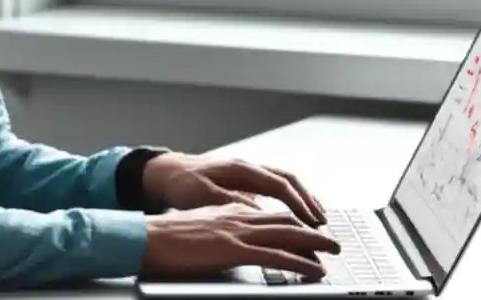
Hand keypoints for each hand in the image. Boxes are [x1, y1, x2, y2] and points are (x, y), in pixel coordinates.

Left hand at [142, 153, 328, 225]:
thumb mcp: (203, 194)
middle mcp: (250, 167)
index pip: (280, 184)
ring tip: (318, 218)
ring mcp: (250, 172)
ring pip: (286, 182)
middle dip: (308, 201)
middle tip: (322, 222)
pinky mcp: (247, 181)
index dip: (298, 203)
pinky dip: (292, 199)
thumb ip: (230, 201)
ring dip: (303, 199)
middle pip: (290, 180)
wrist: (168, 172)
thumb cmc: (183, 182)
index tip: (310, 221)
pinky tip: (298, 212)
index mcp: (241, 168)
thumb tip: (257, 210)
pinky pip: (277, 188)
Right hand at [142, 203, 339, 278]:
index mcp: (231, 211)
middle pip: (287, 220)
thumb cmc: (168, 239)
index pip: (272, 214)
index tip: (312, 229)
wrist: (148, 238)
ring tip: (333, 252)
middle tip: (333, 240)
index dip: (296, 221)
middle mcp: (239, 217)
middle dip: (313, 230)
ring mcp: (238, 232)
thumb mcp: (201, 229)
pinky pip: (276, 255)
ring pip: (288, 234)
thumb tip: (234, 243)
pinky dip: (300, 262)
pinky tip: (314, 269)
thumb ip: (222, 232)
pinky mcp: (234, 250)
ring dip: (315, 244)